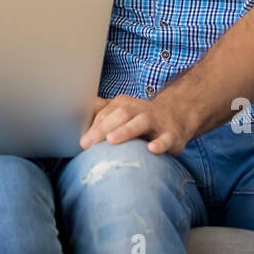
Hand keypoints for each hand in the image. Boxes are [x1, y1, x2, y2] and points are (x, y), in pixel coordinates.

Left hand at [80, 94, 194, 155]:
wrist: (176, 117)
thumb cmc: (140, 118)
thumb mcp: (121, 112)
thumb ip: (101, 113)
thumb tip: (77, 115)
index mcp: (125, 104)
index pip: (107, 113)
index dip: (94, 127)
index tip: (83, 142)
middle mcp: (140, 110)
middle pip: (120, 115)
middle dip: (103, 128)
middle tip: (88, 143)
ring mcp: (156, 121)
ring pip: (140, 122)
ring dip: (125, 131)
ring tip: (111, 140)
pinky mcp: (171, 135)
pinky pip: (166, 139)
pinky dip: (160, 144)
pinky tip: (152, 149)